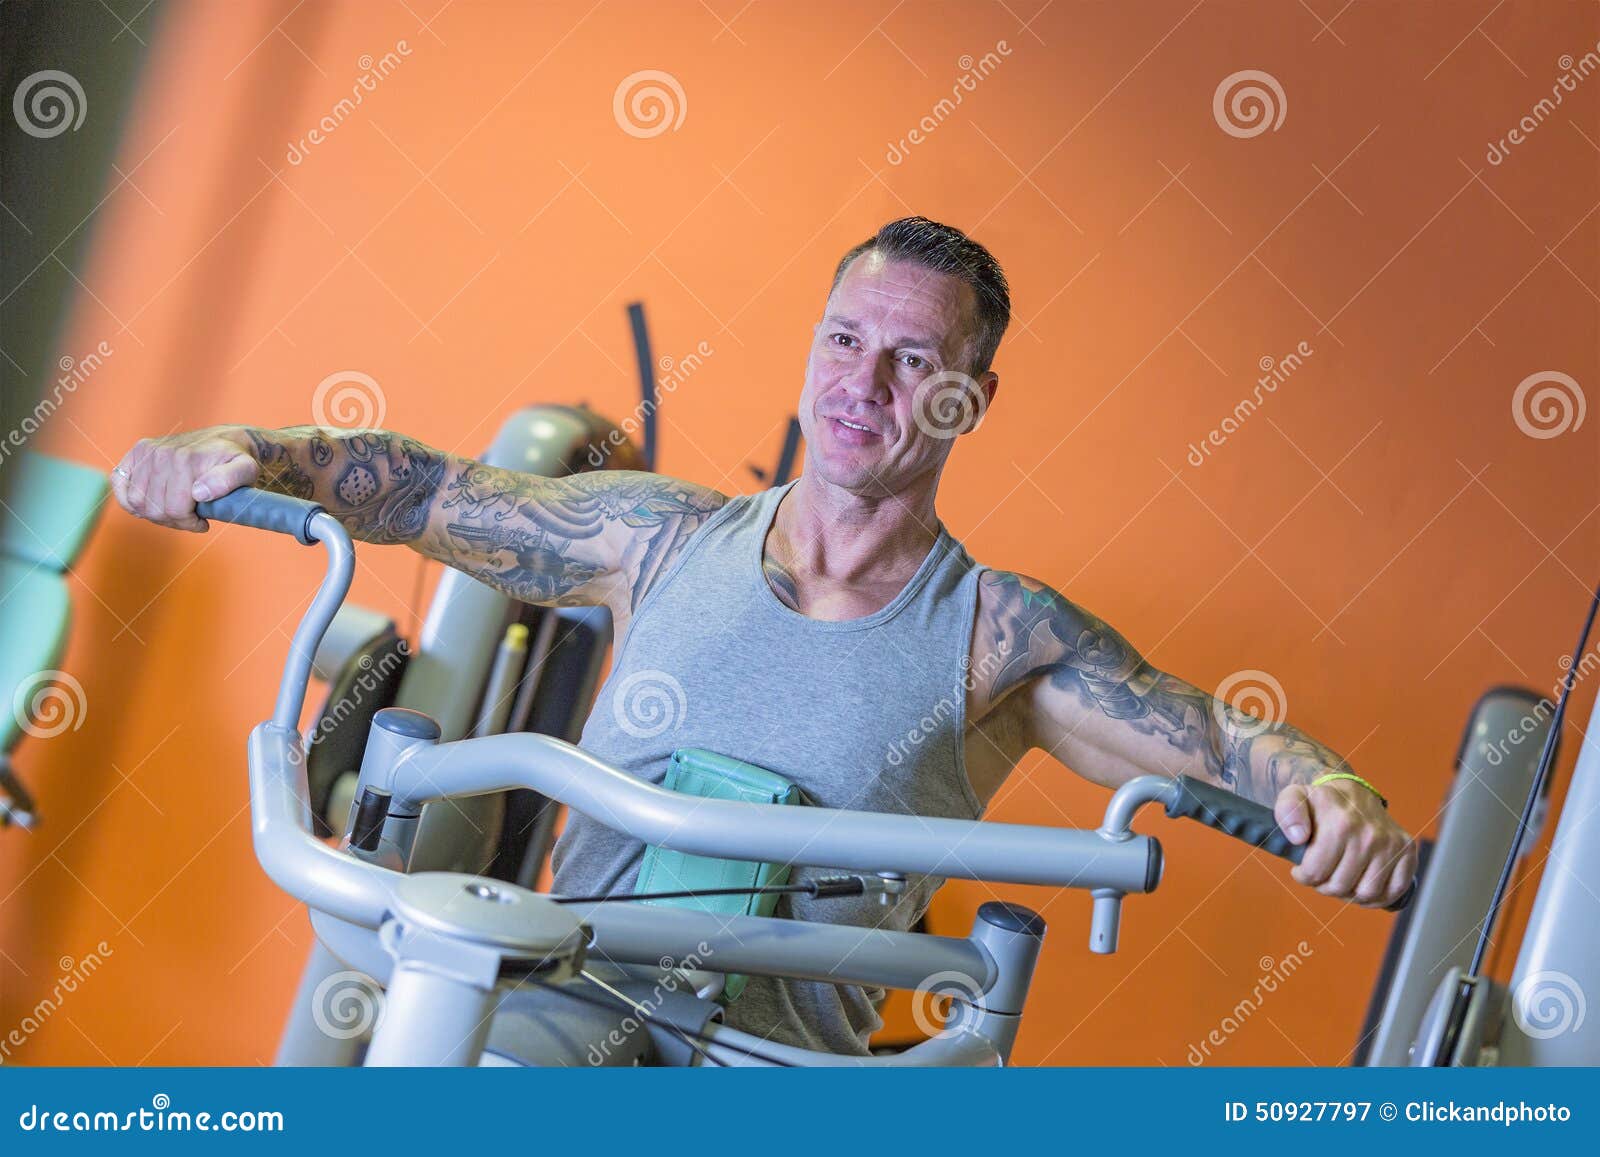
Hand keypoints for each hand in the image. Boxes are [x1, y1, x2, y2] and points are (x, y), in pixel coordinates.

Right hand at [112, 427, 259, 531]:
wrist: (224, 440)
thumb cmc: (235, 460)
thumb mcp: (246, 470)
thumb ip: (228, 480)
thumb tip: (199, 492)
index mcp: (186, 459)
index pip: (174, 509)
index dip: (189, 523)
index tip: (202, 522)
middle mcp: (162, 453)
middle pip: (155, 508)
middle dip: (174, 521)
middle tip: (190, 518)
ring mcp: (147, 452)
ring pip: (137, 502)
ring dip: (155, 514)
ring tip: (176, 510)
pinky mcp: (136, 453)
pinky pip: (119, 484)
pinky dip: (129, 500)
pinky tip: (150, 505)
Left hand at [1274, 778, 1416, 907]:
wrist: (1351, 793)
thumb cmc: (1320, 802)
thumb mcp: (1293, 798)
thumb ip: (1287, 813)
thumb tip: (1298, 838)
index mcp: (1340, 824)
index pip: (1316, 872)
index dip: (1304, 876)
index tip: (1302, 869)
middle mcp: (1370, 834)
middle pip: (1341, 886)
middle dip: (1325, 886)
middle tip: (1322, 875)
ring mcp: (1391, 843)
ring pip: (1367, 893)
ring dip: (1350, 894)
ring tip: (1341, 879)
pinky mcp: (1407, 850)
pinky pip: (1396, 890)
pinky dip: (1378, 897)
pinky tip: (1362, 886)